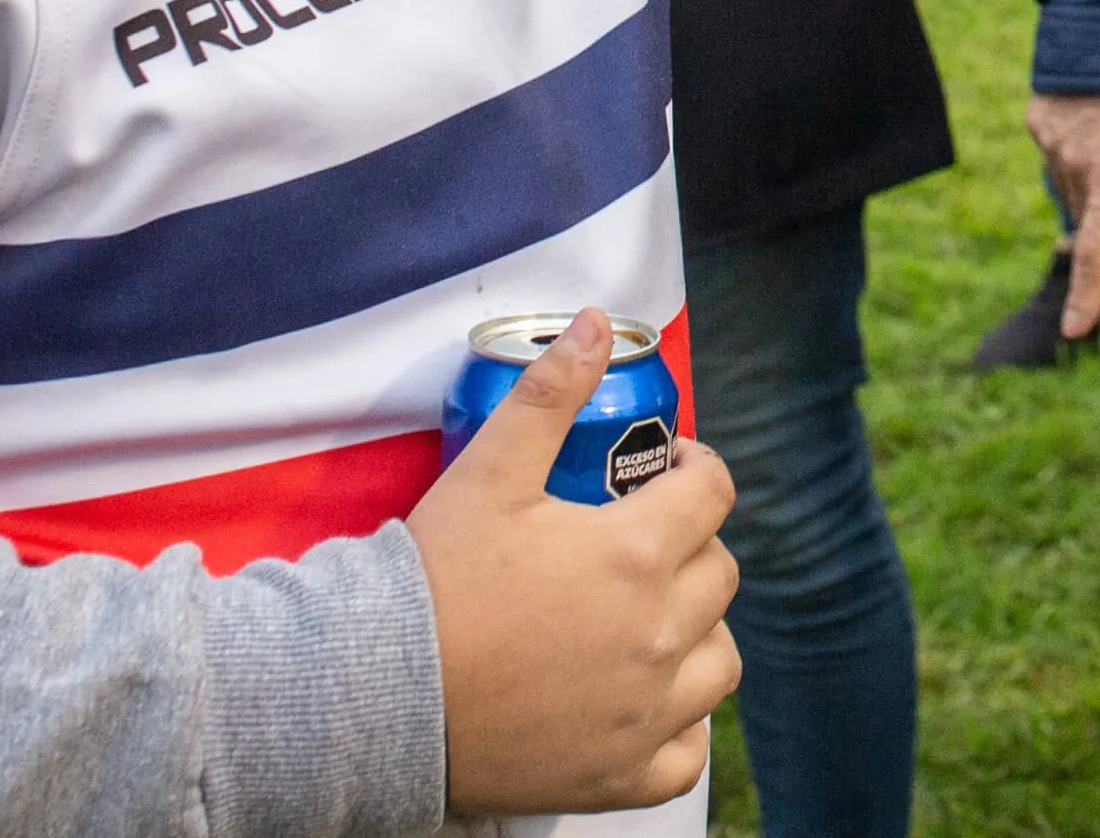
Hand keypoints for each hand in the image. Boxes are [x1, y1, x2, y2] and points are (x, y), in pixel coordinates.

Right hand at [413, 311, 742, 815]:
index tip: (664, 469)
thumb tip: (597, 323)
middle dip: (692, 544)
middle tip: (643, 539)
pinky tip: (647, 701)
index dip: (694, 467)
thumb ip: (549, 394)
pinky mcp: (620, 775)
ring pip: (719, 662)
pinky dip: (680, 726)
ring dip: (699, 632)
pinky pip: (687, 751)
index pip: (713, 492)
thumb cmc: (435, 580)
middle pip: (720, 574)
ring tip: (651, 617)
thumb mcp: (489, 471)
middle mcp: (657, 635)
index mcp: (637, 556)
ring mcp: (645, 711)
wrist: (379, 695)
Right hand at [1027, 91, 1099, 342]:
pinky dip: (1078, 154)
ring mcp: (1050, 141)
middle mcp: (1073, 163)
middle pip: (1090, 218)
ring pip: (1072, 188)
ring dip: (1096, 186)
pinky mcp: (1038, 119)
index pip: (1099, 247)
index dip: (1087, 293)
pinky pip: (1058, 156)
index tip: (1075, 330)